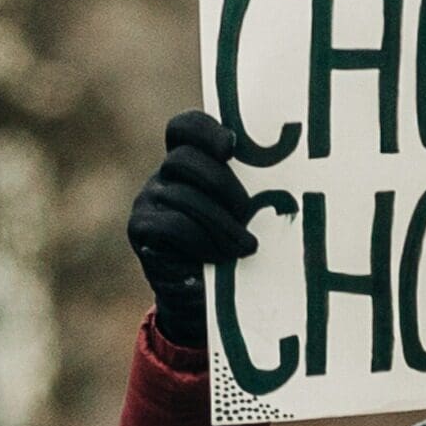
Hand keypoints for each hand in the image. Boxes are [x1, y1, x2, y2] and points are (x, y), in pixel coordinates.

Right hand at [127, 111, 260, 345]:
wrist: (197, 297)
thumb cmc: (228, 248)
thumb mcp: (240, 218)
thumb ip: (248, 192)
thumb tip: (284, 185)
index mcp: (188, 162)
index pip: (185, 128)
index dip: (205, 131)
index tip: (231, 148)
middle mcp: (163, 175)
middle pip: (185, 159)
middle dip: (223, 185)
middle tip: (247, 214)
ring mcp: (148, 200)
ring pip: (184, 197)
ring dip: (220, 224)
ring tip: (245, 248)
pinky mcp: (141, 229)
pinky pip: (173, 225)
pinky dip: (201, 242)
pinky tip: (218, 259)